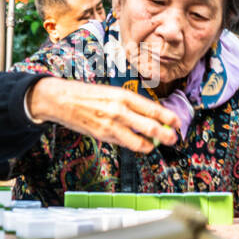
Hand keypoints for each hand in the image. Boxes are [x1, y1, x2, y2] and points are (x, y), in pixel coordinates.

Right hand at [26, 76, 179, 154]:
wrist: (61, 99)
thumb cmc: (87, 94)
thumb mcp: (111, 92)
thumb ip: (129, 104)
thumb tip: (148, 116)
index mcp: (124, 95)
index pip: (153, 109)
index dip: (168, 118)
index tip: (177, 122)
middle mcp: (120, 110)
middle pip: (151, 127)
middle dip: (166, 135)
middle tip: (173, 138)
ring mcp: (112, 125)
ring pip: (139, 141)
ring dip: (150, 145)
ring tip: (155, 146)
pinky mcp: (103, 135)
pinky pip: (124, 143)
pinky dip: (132, 144)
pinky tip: (136, 144)